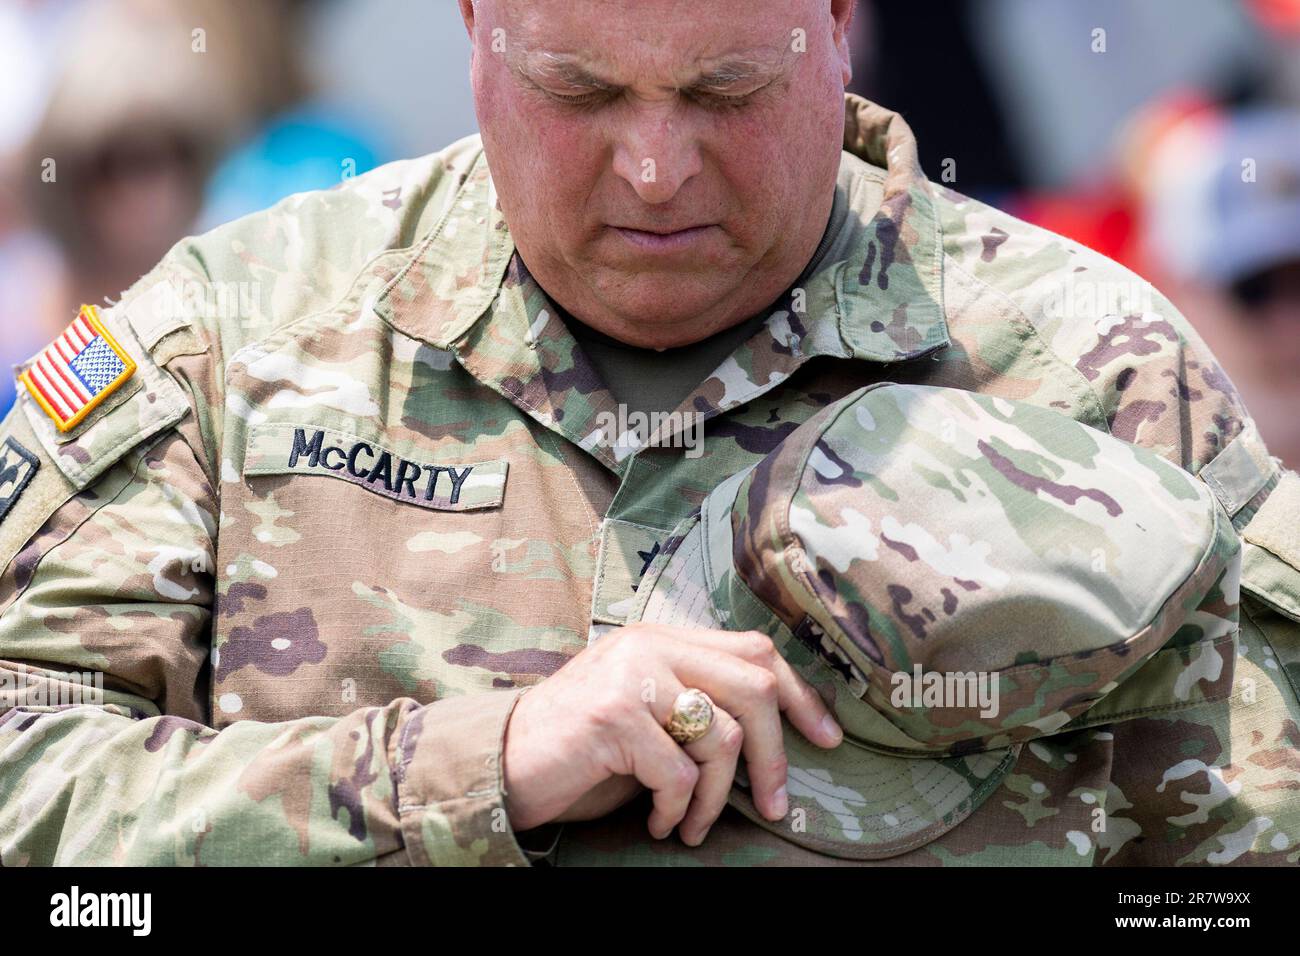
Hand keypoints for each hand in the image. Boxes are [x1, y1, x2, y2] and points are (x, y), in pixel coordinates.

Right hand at [501, 623, 841, 845]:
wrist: (502, 763)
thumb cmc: (583, 748)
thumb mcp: (646, 713)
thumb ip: (697, 703)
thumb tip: (779, 735)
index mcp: (663, 638)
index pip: (754, 650)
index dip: (800, 695)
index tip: (827, 739)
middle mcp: (650, 645)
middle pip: (754, 687)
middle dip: (776, 756)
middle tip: (775, 806)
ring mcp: (631, 675)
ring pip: (722, 738)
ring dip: (717, 799)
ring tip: (691, 825)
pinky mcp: (613, 715)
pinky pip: (678, 773)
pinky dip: (676, 810)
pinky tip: (657, 823)